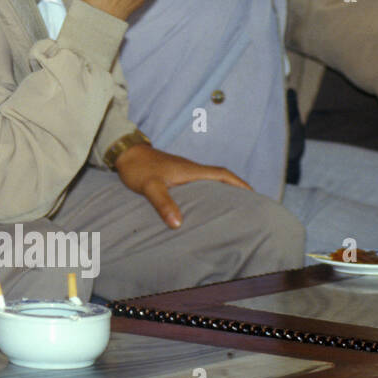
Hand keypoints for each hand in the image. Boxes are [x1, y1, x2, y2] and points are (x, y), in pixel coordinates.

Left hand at [114, 143, 251, 228]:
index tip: (255, 195)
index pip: (222, 174)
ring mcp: (182, 171)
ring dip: (221, 191)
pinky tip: (202, 205)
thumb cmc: (137, 167)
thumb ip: (163, 203)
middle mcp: (190, 169)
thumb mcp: (150, 186)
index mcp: (190, 170)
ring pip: (208, 181)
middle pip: (220, 178)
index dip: (239, 184)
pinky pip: (196, 184)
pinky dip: (205, 192)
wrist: (123, 153)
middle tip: (248, 207)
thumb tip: (178, 224)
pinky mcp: (174, 174)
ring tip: (230, 209)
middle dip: (236, 190)